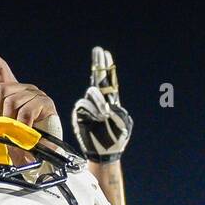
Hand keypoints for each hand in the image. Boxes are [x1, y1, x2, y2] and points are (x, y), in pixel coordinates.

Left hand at [0, 37, 60, 139]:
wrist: (30, 161)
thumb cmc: (10, 143)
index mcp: (10, 91)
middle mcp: (24, 89)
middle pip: (2, 88)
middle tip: (5, 128)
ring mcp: (36, 95)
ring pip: (12, 100)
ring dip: (10, 121)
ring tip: (16, 133)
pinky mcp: (46, 104)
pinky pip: (26, 111)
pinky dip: (21, 126)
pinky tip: (25, 133)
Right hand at [71, 46, 132, 161]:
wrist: (105, 153)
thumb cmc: (117, 139)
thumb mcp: (124, 123)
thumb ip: (118, 111)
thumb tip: (107, 104)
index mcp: (112, 101)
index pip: (108, 80)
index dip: (106, 67)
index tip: (104, 54)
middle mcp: (100, 101)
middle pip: (98, 79)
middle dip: (98, 65)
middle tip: (98, 52)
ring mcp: (89, 107)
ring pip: (92, 94)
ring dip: (99, 101)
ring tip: (105, 113)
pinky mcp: (80, 115)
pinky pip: (84, 106)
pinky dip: (92, 109)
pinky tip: (100, 116)